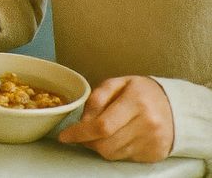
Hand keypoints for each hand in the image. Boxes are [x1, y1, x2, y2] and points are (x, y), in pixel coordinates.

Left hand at [58, 76, 173, 162]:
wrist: (176, 107)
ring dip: (99, 146)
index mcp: (136, 102)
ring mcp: (152, 141)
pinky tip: (119, 137)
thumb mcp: (117, 83)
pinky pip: (124, 157)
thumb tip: (82, 121)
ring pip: (112, 154)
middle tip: (82, 133)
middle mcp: (147, 124)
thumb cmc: (141, 93)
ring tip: (103, 132)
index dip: (79, 133)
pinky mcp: (155, 154)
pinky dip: (115, 149)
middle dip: (87, 141)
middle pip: (105, 144)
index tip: (64, 136)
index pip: (102, 125)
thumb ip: (96, 98)